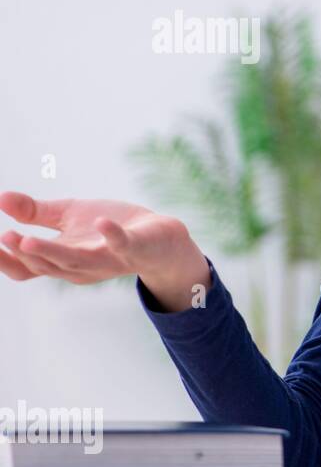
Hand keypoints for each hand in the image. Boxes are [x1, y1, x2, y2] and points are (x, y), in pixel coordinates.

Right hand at [0, 192, 207, 306]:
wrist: (159, 236)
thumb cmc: (110, 228)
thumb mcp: (69, 215)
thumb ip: (35, 212)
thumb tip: (0, 197)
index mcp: (62, 260)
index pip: (26, 269)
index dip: (5, 260)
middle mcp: (81, 267)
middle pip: (45, 266)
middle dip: (23, 253)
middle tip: (4, 235)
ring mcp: (107, 259)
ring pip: (74, 262)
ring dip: (51, 251)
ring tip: (27, 238)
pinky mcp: (134, 248)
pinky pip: (122, 244)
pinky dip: (112, 235)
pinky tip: (102, 222)